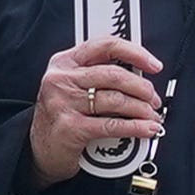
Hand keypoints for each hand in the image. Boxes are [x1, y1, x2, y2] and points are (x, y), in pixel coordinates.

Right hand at [25, 37, 163, 186]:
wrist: (40, 148)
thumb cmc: (63, 115)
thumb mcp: (73, 86)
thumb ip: (99, 75)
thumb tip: (141, 76)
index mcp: (64, 62)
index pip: (105, 46)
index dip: (135, 53)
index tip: (154, 65)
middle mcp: (61, 79)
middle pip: (115, 75)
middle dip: (143, 88)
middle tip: (153, 99)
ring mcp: (63, 102)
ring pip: (116, 100)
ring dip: (142, 110)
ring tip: (152, 116)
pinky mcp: (70, 127)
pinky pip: (113, 125)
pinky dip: (136, 128)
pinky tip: (147, 129)